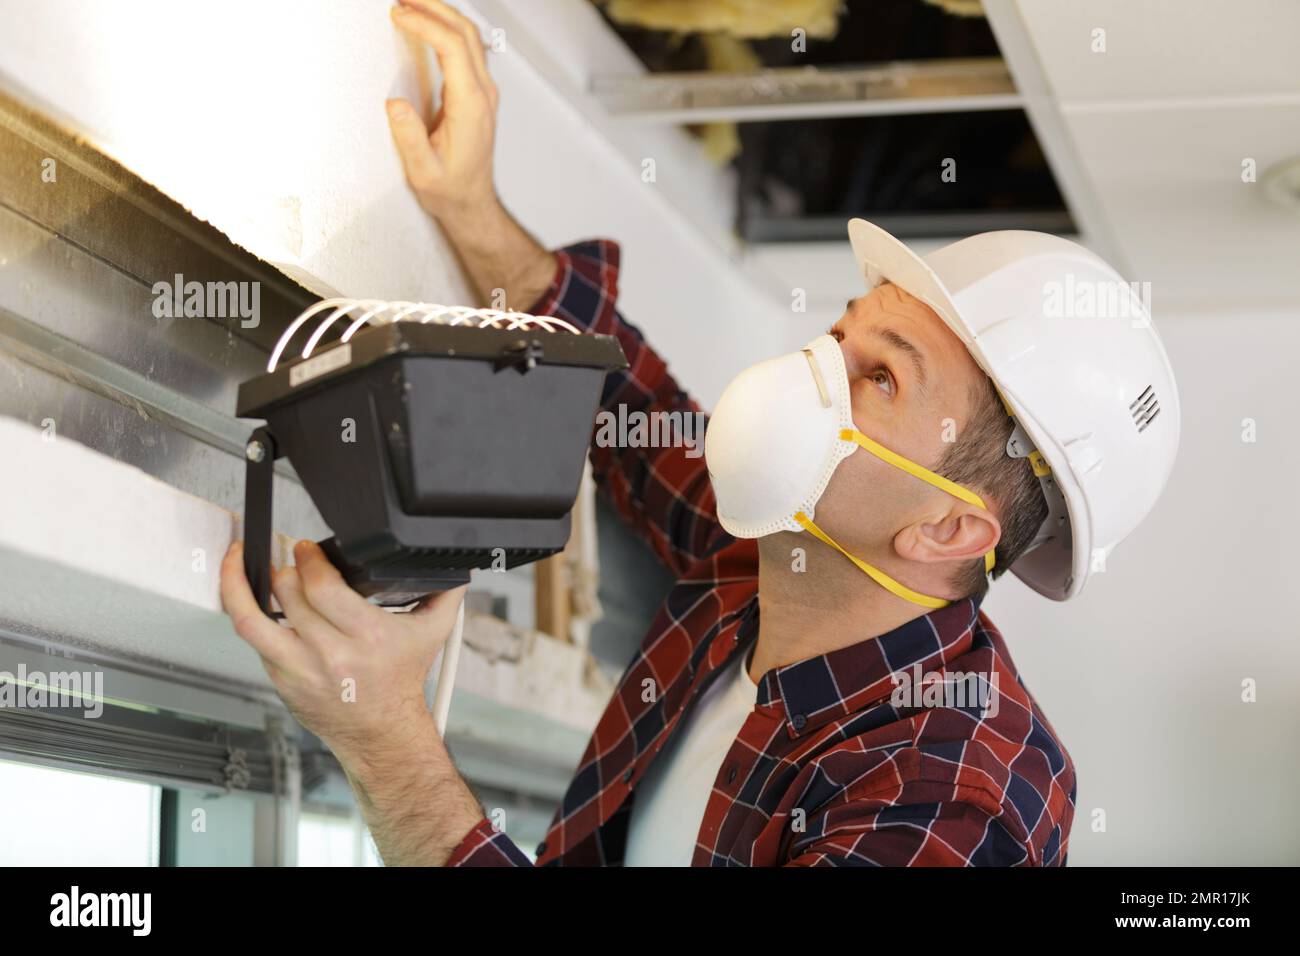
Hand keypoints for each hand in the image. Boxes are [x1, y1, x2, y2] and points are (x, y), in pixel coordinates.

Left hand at [220, 539, 467, 762]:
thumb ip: (445, 594)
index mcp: (368, 637)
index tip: (307, 548)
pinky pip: (257, 643)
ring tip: (238, 565)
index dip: (308, 559)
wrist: (382, 733)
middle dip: (286, 567)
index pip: (322, 586)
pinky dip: (255, 618)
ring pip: (252, 621)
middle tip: (290, 558)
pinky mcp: (282, 682)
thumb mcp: (432, 634)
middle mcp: (330, 654)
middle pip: (288, 594)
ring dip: (241, 586)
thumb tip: (454, 565)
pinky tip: (256, 603)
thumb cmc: (401, 682)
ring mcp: (300, 671)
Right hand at [386, 0, 499, 222]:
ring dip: (440, 12)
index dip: (425, 25)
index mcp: (471, 107)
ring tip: (410, 2)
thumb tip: (394, 103)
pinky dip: (445, 28)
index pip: (453, 48)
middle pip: (465, 31)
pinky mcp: (478, 92)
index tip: (398, 14)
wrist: (472, 203)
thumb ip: (410, 138)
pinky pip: (466, 48)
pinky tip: (425, 23)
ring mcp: (484, 91)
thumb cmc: (450, 190)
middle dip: (433, 6)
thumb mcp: (423, 172)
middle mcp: (483, 94)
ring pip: (469, 36)